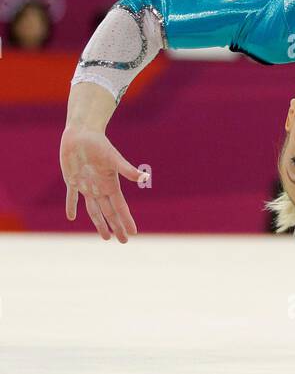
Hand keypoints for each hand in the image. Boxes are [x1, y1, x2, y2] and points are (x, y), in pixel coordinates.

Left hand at [60, 126, 141, 243]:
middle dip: (116, 226)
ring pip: (94, 209)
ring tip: (105, 237)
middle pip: (109, 212)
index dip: (126, 220)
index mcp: (110, 184)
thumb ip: (127, 170)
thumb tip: (144, 178)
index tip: (133, 233)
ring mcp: (86, 185)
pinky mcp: (72, 180)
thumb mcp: (113, 157)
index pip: (120, 207)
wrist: (82, 132)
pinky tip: (71, 216)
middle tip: (123, 241)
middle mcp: (100, 187)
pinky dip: (71, 206)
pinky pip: (72, 197)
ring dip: (99, 222)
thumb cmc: (99, 143)